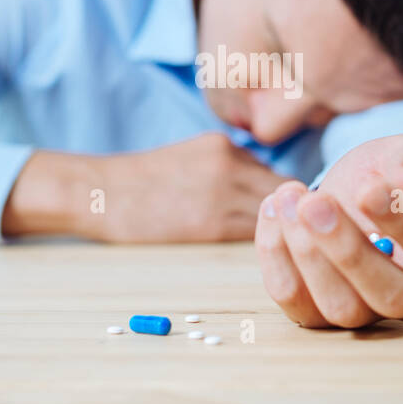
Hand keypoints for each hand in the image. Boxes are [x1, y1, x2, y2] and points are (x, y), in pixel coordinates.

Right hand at [3, 133, 288, 241]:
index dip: (294, 200)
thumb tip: (269, 191)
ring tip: (284, 251)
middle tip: (301, 240)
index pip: (281, 175)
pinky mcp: (210, 224)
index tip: (297, 219)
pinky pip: (254, 236)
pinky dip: (263, 245)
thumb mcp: (192, 155)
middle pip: (289, 194)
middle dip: (296, 217)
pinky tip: (260, 257)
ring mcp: (222, 194)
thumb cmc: (144, 181)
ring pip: (275, 217)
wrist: (102, 192)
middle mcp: (230, 165)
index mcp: (226, 147)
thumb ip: (232, 167)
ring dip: (282, 234)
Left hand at [254, 134, 402, 327]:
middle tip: (314, 203)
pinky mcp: (318, 312)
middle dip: (347, 250)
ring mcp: (364, 309)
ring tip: (290, 198)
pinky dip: (275, 254)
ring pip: (340, 306)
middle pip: (389, 294)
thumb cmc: (385, 174)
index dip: (402, 221)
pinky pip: (294, 298)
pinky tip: (274, 209)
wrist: (349, 189)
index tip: (369, 189)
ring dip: (305, 252)